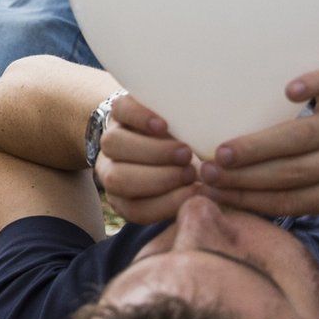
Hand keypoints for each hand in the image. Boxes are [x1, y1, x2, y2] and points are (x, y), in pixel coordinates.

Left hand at [94, 94, 202, 225]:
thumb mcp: (191, 190)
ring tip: (185, 151)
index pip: (135, 209)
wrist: (176, 130)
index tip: (197, 192)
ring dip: (153, 151)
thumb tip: (206, 199)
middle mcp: (112, 169)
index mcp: (125, 197)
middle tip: (192, 172)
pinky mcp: (119, 110)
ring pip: (114, 145)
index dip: (167, 203)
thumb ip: (193, 198)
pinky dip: (140, 117)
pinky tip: (164, 125)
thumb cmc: (189, 171)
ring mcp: (114, 138)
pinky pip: (120, 111)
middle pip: (117, 179)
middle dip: (159, 179)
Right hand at [193, 67, 318, 216]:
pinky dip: (311, 88)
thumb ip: (295, 189)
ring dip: (259, 145)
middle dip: (245, 175)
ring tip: (222, 150)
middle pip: (294, 171)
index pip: (291, 200)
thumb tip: (224, 197)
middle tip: (208, 172)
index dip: (249, 199)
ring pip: (303, 136)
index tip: (212, 194)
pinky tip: (288, 93)